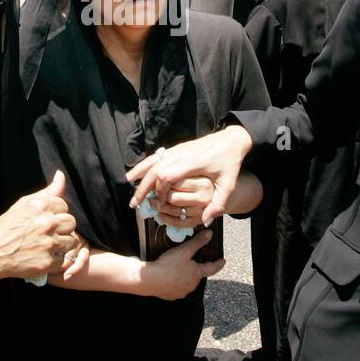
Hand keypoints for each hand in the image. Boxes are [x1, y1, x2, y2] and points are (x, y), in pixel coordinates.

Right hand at [0, 170, 79, 279]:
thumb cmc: (8, 227)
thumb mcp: (24, 204)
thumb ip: (47, 191)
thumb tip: (61, 174)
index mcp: (41, 206)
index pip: (64, 206)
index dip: (55, 213)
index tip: (43, 220)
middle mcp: (47, 223)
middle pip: (71, 222)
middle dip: (61, 228)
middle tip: (46, 233)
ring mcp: (48, 243)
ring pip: (71, 241)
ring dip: (61, 244)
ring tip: (45, 245)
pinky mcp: (48, 262)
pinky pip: (64, 258)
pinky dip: (55, 259)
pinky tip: (42, 256)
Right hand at [126, 126, 251, 225]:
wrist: (231, 139)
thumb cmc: (230, 162)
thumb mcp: (229, 184)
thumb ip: (219, 203)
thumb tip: (206, 221)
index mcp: (193, 163)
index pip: (168, 176)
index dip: (160, 191)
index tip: (160, 204)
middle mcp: (182, 155)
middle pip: (155, 170)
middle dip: (143, 187)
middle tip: (135, 203)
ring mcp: (178, 150)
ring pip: (153, 161)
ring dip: (139, 173)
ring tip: (128, 184)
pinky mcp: (176, 148)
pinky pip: (156, 157)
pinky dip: (144, 164)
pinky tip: (136, 172)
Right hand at [142, 231, 224, 299]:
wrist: (151, 280)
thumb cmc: (168, 264)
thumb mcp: (184, 250)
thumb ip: (198, 242)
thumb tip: (210, 234)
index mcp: (197, 273)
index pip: (212, 268)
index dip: (218, 263)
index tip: (223, 261)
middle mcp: (192, 285)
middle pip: (198, 275)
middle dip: (197, 269)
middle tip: (193, 261)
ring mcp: (182, 292)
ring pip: (188, 282)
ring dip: (186, 276)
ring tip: (178, 268)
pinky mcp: (172, 296)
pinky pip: (177, 288)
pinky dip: (176, 282)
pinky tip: (170, 277)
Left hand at [156, 177, 216, 226]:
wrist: (226, 195)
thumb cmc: (207, 181)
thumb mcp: (197, 172)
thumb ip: (179, 174)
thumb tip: (156, 178)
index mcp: (203, 182)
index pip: (175, 182)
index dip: (161, 184)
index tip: (153, 183)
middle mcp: (204, 197)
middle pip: (172, 197)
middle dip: (158, 197)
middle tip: (151, 195)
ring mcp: (202, 210)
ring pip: (174, 209)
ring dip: (160, 208)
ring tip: (154, 203)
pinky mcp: (199, 221)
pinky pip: (179, 222)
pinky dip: (167, 219)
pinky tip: (161, 214)